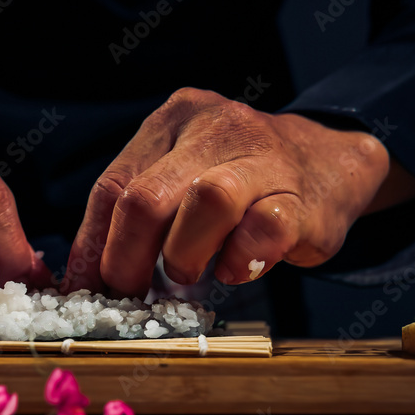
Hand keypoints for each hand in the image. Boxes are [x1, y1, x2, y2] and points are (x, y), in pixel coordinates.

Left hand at [63, 88, 393, 297]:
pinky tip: (234, 269)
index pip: (113, 186)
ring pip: (208, 200)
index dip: (92, 248)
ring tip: (186, 275)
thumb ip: (140, 215)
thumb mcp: (183, 174)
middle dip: (126, 259)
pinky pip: (265, 229)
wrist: (328, 161)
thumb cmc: (240, 179)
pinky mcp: (302, 197)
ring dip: (184, 253)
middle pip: (147, 195)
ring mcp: (264, 157)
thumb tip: (86, 280)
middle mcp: (217, 126)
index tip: (85, 291)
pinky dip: (240, 260)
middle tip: (129, 295)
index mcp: (174, 120)